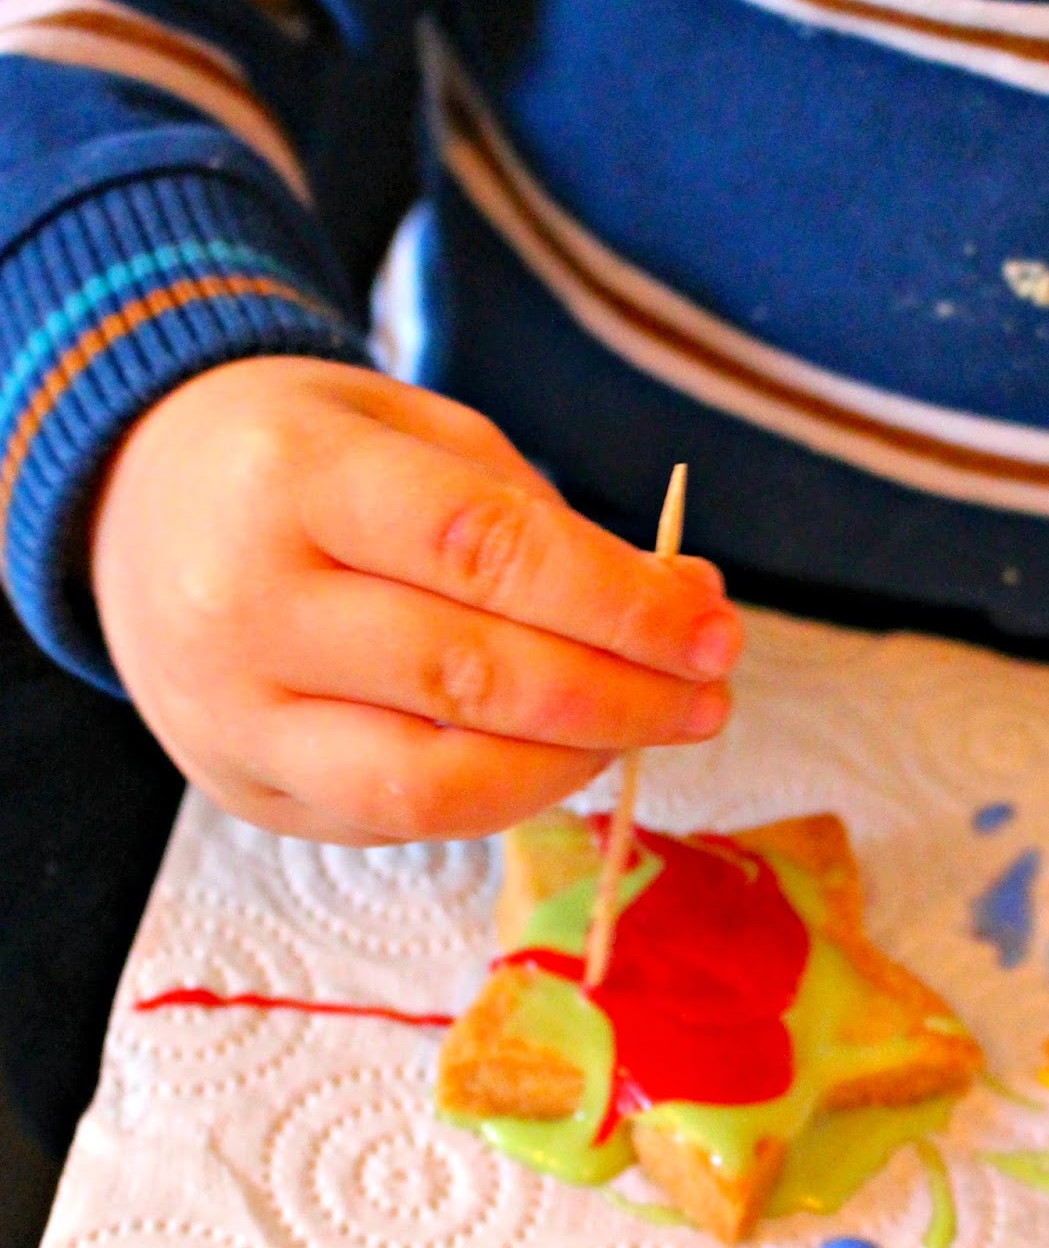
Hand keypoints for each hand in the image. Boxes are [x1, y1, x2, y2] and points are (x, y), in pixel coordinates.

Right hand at [90, 358, 741, 843]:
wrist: (138, 508)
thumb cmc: (300, 454)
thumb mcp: (411, 429)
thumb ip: (536, 517)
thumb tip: (676, 609)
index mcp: (292, 477)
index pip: (485, 552)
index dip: (620, 601)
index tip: (712, 625)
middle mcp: (246, 605)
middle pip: (470, 676)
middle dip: (620, 696)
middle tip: (709, 692)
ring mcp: (232, 713)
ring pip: (435, 780)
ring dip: (571, 766)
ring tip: (645, 730)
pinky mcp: (243, 787)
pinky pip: (399, 819)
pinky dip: (502, 795)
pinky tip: (558, 755)